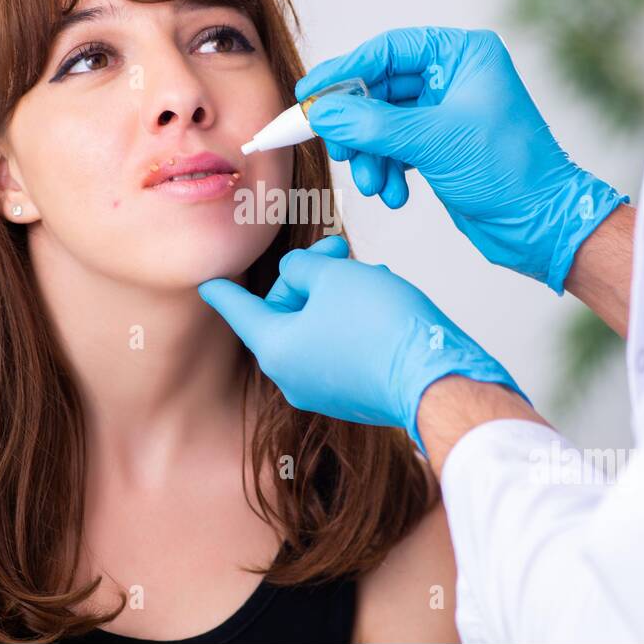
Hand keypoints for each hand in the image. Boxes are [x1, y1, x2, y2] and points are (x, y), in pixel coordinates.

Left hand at [197, 235, 527, 456]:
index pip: (240, 311)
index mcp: (275, 348)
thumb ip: (303, 267)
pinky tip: (381, 302)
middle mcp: (292, 377)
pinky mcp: (353, 395)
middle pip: (284, 313)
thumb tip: (299, 275)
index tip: (207, 284)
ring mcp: (323, 390)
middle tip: (339, 248)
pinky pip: (339, 348)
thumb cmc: (383, 325)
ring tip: (370, 276)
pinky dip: (352, 321)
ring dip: (336, 295)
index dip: (224, 291)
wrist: (436, 377)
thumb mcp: (334, 275)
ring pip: (316, 327)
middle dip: (310, 276)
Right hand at [297, 27, 628, 293]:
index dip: (344, 71)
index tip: (309, 94)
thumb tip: (322, 112)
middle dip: (357, 126)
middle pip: (379, 89)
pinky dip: (387, 171)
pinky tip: (394, 194)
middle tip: (338, 150)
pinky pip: (394, 148)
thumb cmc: (509, 172)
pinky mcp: (439, 146)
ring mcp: (445, 113)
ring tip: (372, 184)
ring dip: (370, 155)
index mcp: (463, 56)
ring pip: (382, 123)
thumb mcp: (433, 142)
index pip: (388, 51)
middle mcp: (454, 77)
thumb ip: (373, 125)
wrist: (540, 224)